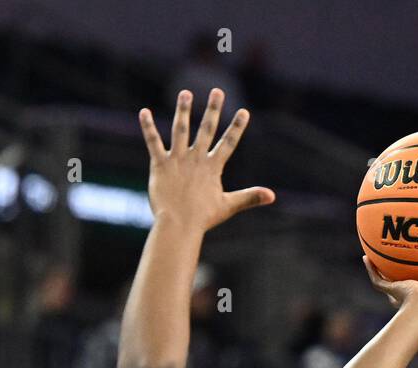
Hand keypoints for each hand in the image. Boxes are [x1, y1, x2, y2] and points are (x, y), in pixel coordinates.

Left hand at [139, 88, 274, 230]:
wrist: (178, 225)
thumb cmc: (203, 218)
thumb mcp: (228, 206)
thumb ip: (250, 197)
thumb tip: (273, 196)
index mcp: (212, 167)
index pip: (228, 143)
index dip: (237, 128)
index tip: (244, 112)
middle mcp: (196, 159)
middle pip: (206, 129)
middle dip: (213, 109)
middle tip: (217, 91)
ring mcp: (177, 160)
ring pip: (180, 129)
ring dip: (183, 110)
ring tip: (186, 93)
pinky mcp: (160, 165)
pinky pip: (153, 142)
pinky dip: (148, 127)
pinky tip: (144, 112)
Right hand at [362, 256, 417, 318]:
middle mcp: (413, 292)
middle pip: (407, 278)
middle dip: (406, 269)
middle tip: (407, 253)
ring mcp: (399, 291)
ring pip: (389, 277)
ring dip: (385, 265)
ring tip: (383, 250)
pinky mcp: (390, 288)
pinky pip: (377, 277)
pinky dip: (370, 267)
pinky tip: (365, 255)